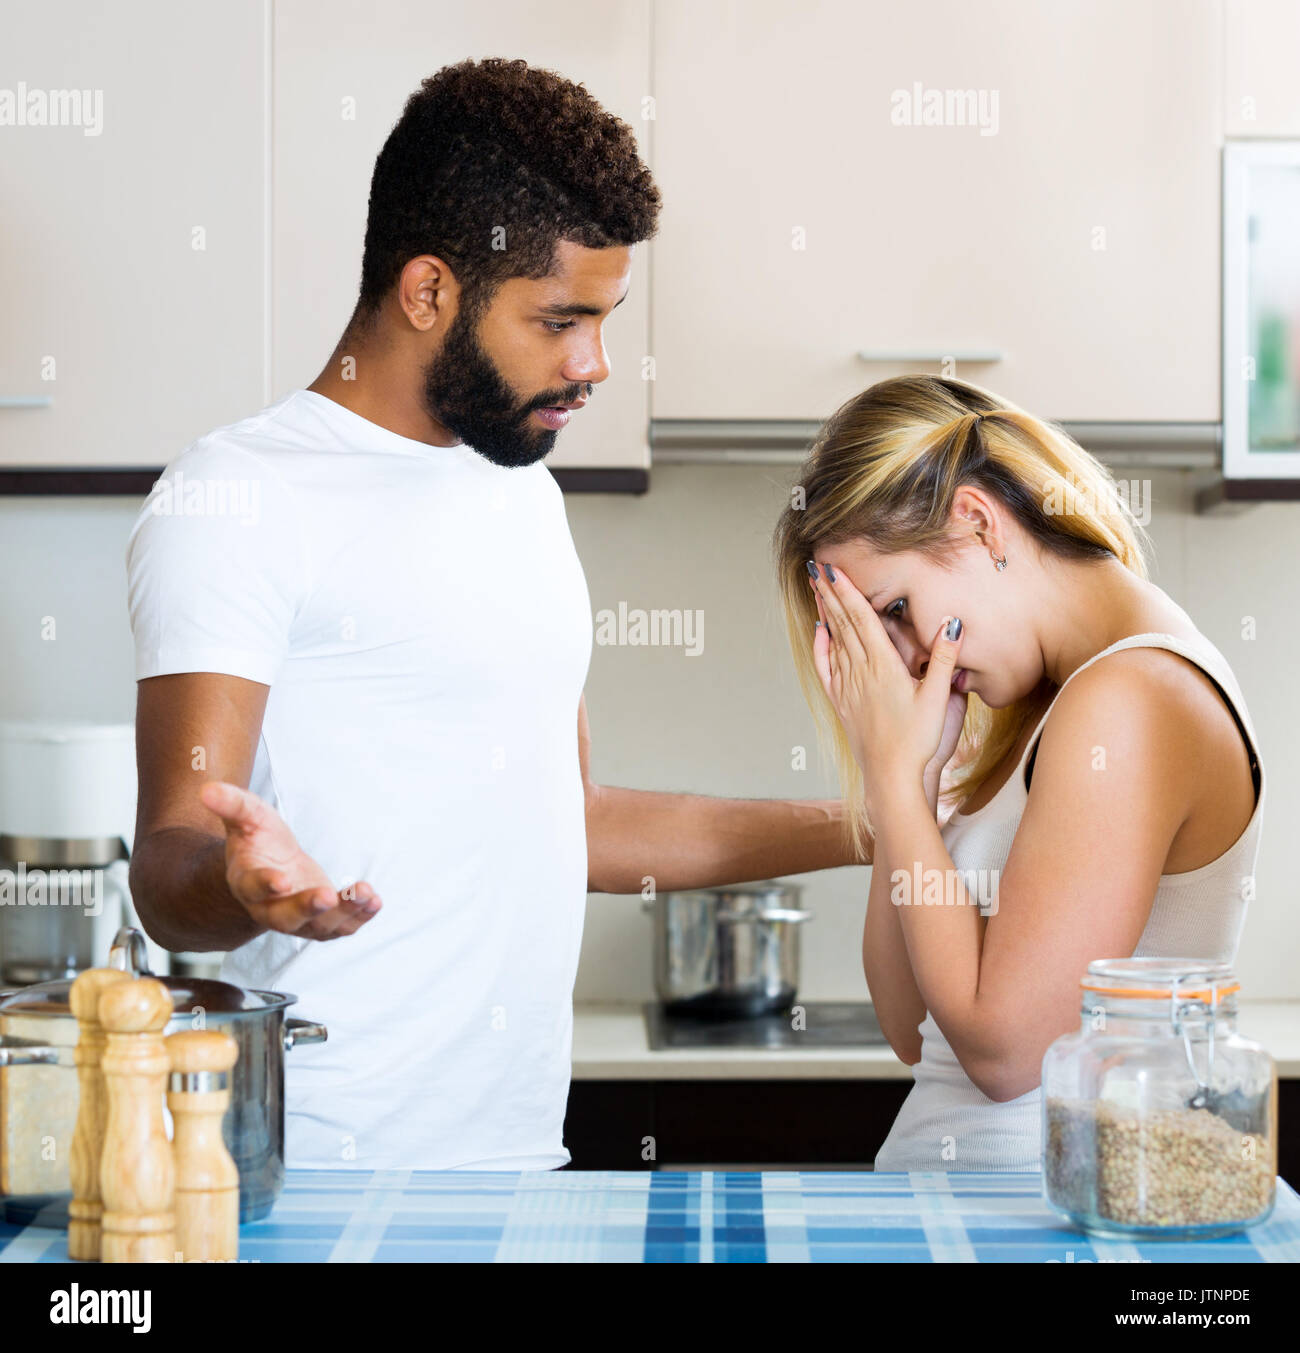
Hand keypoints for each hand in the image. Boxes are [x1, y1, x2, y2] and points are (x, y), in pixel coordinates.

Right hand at [199, 781, 381, 940]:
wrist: (269, 864)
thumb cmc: (256, 839)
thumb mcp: (247, 817)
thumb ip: (232, 804)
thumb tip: (207, 790)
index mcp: (246, 881)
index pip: (253, 887)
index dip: (266, 885)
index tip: (282, 880)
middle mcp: (269, 907)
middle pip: (285, 919)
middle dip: (306, 909)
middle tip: (326, 897)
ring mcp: (297, 918)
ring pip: (318, 927)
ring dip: (344, 914)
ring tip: (366, 896)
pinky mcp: (321, 920)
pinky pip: (340, 927)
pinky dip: (358, 917)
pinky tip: (373, 900)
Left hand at [808, 566, 965, 818]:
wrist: (892, 777)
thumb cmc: (917, 741)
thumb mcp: (938, 699)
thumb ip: (942, 659)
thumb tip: (952, 623)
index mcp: (882, 667)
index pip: (861, 619)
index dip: (847, 591)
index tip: (833, 568)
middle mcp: (860, 673)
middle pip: (843, 624)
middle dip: (831, 594)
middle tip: (818, 567)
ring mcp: (848, 689)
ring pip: (834, 642)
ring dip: (826, 614)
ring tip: (818, 590)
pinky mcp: (843, 704)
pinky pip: (827, 669)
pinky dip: (822, 647)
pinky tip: (820, 633)